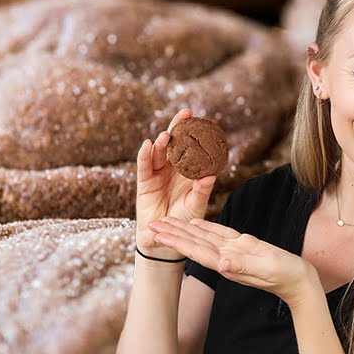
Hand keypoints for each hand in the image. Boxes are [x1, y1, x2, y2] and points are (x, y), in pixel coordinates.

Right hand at [135, 109, 216, 258]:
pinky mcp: (144, 183)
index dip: (197, 134)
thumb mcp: (196, 206)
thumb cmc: (184, 222)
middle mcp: (173, 170)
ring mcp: (158, 175)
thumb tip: (210, 176)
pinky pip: (144, 166)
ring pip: (159, 153)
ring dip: (162, 142)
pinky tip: (148, 144)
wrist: (166, 240)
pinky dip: (144, 155)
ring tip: (167, 134)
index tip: (206, 120)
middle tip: (186, 113)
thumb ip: (201, 191)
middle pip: (175, 144)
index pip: (193, 148)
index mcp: (189, 172)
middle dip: (179, 128)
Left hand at [147, 217, 320, 306]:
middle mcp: (225, 257)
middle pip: (193, 242)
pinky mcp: (244, 246)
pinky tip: (195, 222)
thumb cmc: (285, 277)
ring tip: (165, 221)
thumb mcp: (264, 269)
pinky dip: (206, 226)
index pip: (195, 250)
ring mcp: (233, 251)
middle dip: (171, 234)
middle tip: (150, 225)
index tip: (157, 235)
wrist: (299, 282)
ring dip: (183, 229)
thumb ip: (243, 266)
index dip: (176, 242)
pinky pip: (220, 234)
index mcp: (226, 263)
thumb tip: (222, 264)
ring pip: (203, 236)